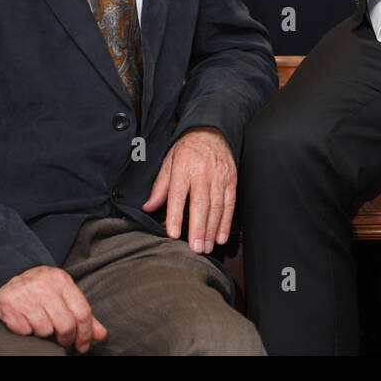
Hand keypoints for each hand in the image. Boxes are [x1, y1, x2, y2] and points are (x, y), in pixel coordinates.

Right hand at [0, 266, 106, 352]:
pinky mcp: (8, 305)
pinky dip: (27, 331)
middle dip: (66, 339)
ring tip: (42, 324)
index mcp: (62, 281)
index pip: (82, 312)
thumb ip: (83, 314)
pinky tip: (27, 321)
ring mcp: (25, 295)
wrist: (10, 276)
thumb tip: (101, 335)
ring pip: (45, 330)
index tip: (83, 345)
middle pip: (65, 325)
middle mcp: (44, 286)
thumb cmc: (43, 289)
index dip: (85, 334)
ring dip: (45, 334)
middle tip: (64, 341)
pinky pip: (24, 331)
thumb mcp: (65, 294)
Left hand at [142, 127, 236, 251]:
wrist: (211, 131)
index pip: (178, 195)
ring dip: (211, 230)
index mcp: (183, 168)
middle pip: (200, 204)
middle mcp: (202, 173)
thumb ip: (160, 186)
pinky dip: (226, 222)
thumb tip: (148, 207)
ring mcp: (219, 177)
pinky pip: (230, 204)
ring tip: (206, 247)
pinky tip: (221, 236)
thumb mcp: (168, 162)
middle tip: (195, 248)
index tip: (173, 233)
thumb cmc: (187, 149)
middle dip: (198, 229)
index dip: (175, 215)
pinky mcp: (231, 180)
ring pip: (216, 207)